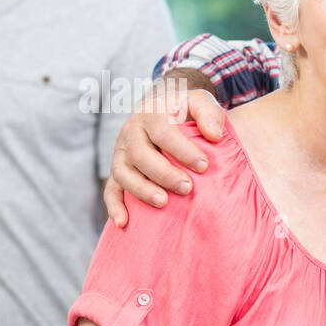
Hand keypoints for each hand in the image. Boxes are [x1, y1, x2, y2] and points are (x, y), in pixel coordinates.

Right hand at [103, 74, 226, 226]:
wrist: (159, 109)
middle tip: (187, 187)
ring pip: (122, 173)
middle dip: (163, 173)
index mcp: (151, 113)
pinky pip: (111, 189)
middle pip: (139, 154)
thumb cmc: (184, 111)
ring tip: (163, 203)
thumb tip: (214, 136)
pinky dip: (114, 206)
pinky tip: (124, 223)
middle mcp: (131, 132)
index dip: (181, 150)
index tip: (204, 166)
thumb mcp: (198, 102)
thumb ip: (209, 114)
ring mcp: (121, 153)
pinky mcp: (118, 170)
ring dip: (141, 190)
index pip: (163, 131)